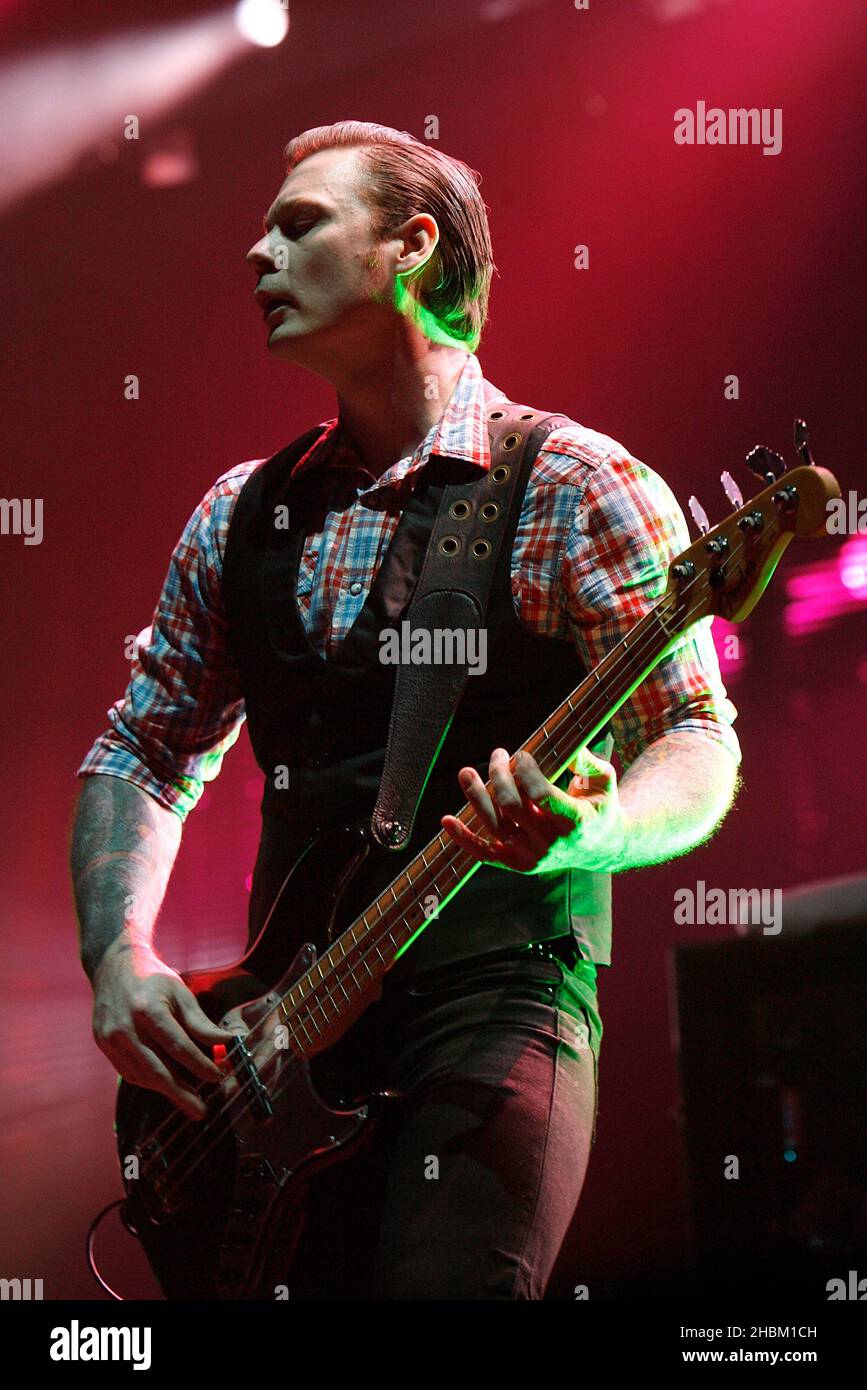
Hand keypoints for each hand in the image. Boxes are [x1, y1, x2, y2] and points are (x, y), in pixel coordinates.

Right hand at [91, 936, 236, 1120]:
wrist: (114, 967)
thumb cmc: (154, 979)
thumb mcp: (180, 992)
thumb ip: (199, 1021)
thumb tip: (225, 1042)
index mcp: (147, 1009)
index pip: (177, 1046)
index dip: (199, 1064)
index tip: (218, 1076)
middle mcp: (125, 1026)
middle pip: (157, 1068)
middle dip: (181, 1092)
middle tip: (201, 1111)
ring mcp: (110, 1038)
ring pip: (142, 1075)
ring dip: (166, 1091)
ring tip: (188, 1102)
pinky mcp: (102, 1044)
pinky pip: (128, 1072)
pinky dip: (149, 1082)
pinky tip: (166, 1086)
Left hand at [441, 746, 623, 873]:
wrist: (601, 847)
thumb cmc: (600, 806)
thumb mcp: (605, 782)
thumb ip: (590, 764)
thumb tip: (574, 751)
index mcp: (575, 821)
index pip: (541, 795)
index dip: (526, 771)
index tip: (522, 754)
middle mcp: (552, 843)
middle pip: (512, 806)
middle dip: (500, 775)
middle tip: (498, 755)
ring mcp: (534, 857)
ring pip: (496, 827)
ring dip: (476, 797)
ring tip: (466, 773)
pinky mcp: (520, 865)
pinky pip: (487, 854)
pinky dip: (464, 839)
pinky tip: (446, 821)